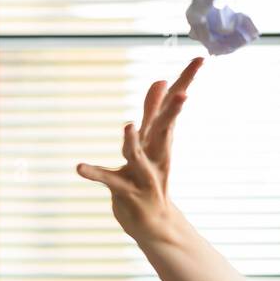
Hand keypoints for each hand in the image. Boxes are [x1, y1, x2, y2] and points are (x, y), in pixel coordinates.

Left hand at [76, 56, 202, 240]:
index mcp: (161, 139)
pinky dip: (94, 173)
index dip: (186, 81)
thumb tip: (160, 80)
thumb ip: (153, 110)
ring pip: (137, 155)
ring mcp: (141, 174)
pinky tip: (79, 167)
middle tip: (184, 93)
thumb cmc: (150, 177)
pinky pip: (107, 180)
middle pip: (165, 127)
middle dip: (172, 110)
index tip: (200, 58)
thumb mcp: (152, 142)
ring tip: (128, 125)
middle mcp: (155, 154)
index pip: (174, 106)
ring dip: (132, 141)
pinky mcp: (125, 191)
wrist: (154, 223)